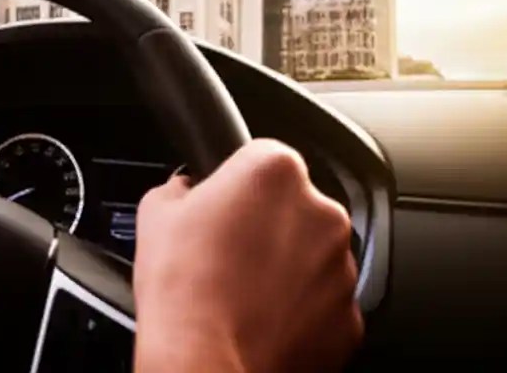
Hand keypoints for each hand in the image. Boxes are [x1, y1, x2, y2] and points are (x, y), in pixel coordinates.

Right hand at [133, 139, 361, 372]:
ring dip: (284, 264)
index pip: (261, 155)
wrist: (206, 362)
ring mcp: (342, 267)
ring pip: (312, 253)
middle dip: (265, 223)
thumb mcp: (156, 213)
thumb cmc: (182, 288)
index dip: (235, 181)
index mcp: (274, 171)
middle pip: (293, 204)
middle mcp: (321, 212)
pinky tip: (260, 317)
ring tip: (239, 290)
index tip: (219, 204)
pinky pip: (323, 300)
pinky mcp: (350, 316)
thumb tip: (186, 191)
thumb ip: (181, 188)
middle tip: (225, 250)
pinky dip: (299, 307)